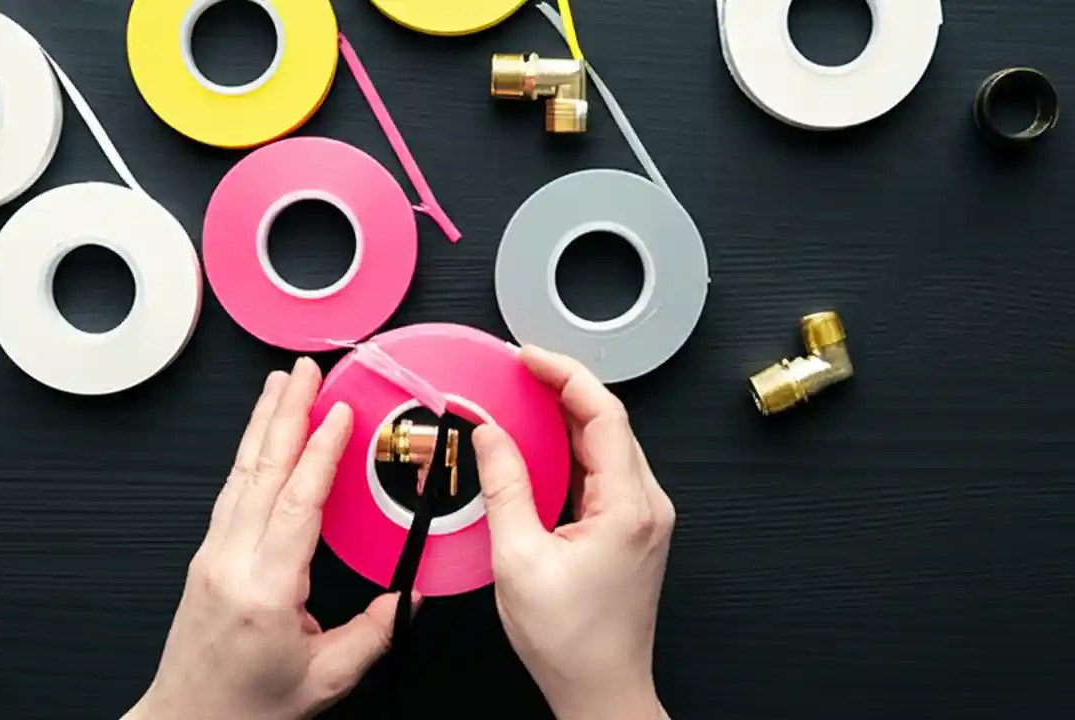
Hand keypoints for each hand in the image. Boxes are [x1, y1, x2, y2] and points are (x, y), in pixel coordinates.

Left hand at [126, 358, 403, 719]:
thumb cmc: (246, 708)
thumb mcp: (327, 679)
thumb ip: (373, 632)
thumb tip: (406, 596)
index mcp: (266, 589)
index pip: (297, 503)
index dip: (320, 452)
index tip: (337, 412)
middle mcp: (232, 562)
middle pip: (262, 470)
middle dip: (285, 411)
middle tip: (304, 370)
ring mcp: (213, 554)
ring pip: (241, 473)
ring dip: (263, 422)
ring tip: (280, 384)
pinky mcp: (207, 556)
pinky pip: (231, 491)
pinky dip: (249, 453)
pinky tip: (260, 436)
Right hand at [472, 347, 673, 719]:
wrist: (601, 689)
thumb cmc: (570, 641)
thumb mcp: (519, 559)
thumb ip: (504, 487)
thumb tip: (488, 434)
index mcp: (628, 508)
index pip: (604, 414)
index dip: (565, 374)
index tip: (529, 356)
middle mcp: (646, 506)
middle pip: (609, 423)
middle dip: (563, 388)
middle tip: (518, 371)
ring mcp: (643, 518)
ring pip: (607, 446)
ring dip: (566, 418)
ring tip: (523, 399)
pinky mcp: (631, 529)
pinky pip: (603, 472)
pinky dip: (571, 450)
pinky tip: (540, 446)